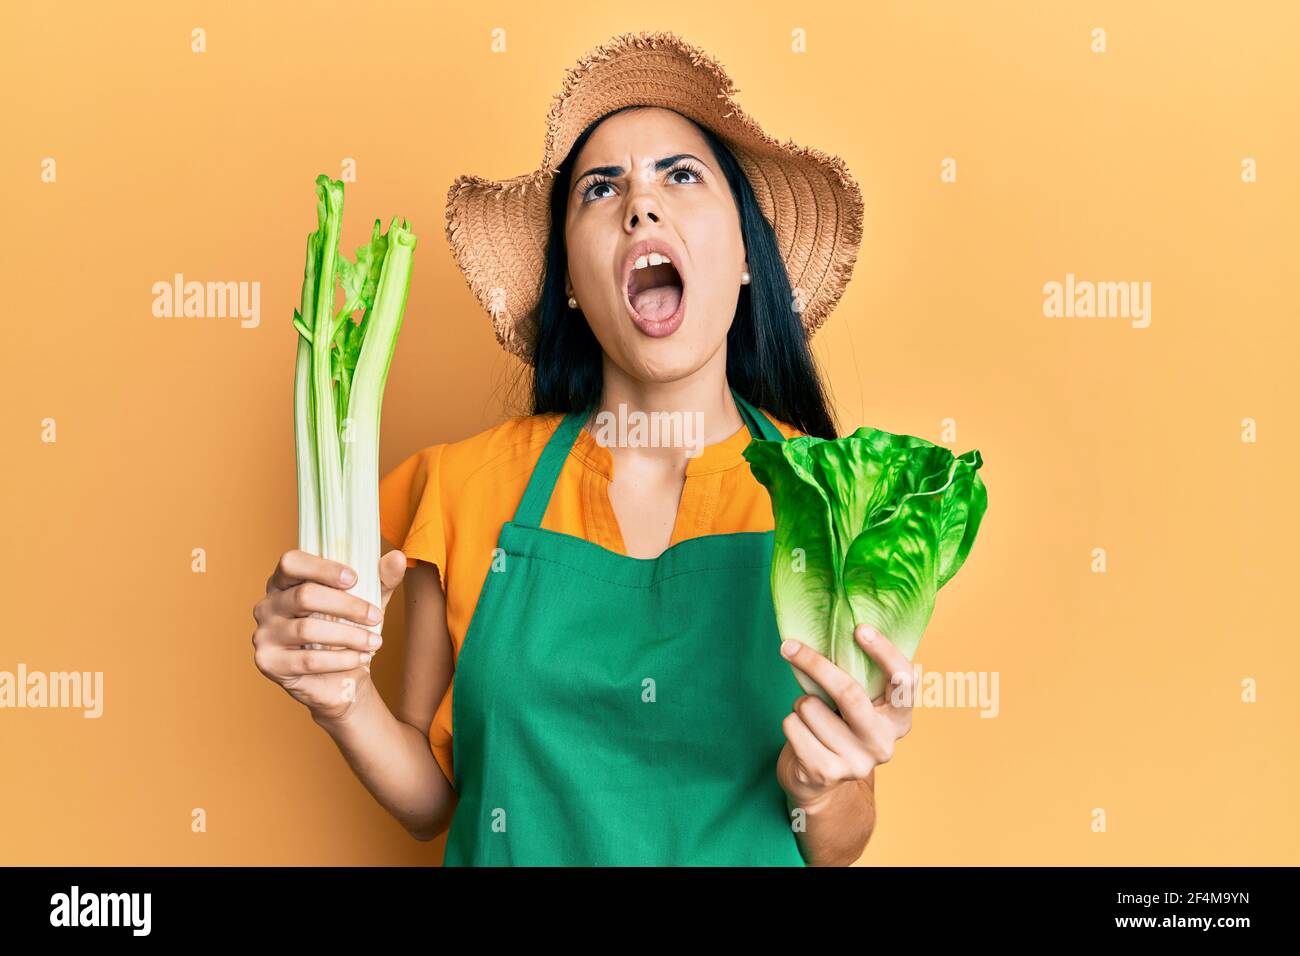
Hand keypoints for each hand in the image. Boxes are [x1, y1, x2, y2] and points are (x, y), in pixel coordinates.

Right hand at [251, 548, 406, 722]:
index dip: (322, 567)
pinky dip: (340, 659)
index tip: (355, 578)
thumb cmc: (348, 631)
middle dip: (347, 606)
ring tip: (375, 642)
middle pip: (305, 595)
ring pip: (307, 629)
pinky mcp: (268, 663)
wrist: (340, 679)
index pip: (292, 562)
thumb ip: (381, 579)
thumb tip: (398, 558)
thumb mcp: (368, 601)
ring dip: (349, 635)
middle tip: (375, 616)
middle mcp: (267, 605)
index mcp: (284, 581)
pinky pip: (307, 660)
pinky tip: (360, 658)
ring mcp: (263, 634)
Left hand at [776, 623, 915, 809]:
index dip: (884, 652)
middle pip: (850, 692)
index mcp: (898, 719)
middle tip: (790, 646)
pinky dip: (790, 722)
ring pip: (811, 707)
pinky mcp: (827, 772)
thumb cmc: (837, 727)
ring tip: (810, 717)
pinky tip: (802, 735)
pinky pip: (793, 726)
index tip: (860, 628)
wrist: (820, 782)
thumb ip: (855, 677)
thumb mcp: (855, 704)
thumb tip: (828, 630)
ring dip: (800, 704)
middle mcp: (884, 743)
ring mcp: (858, 762)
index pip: (904, 680)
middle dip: (816, 665)